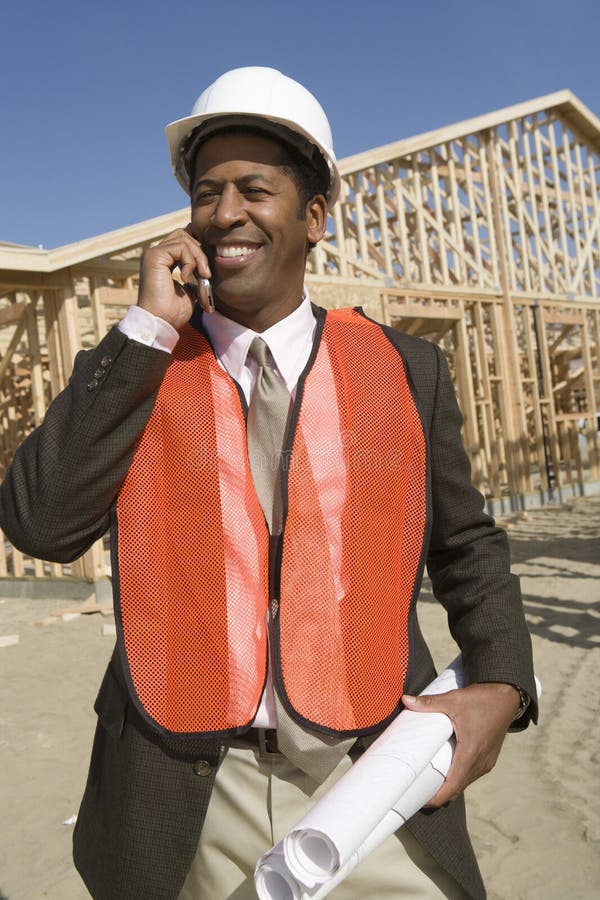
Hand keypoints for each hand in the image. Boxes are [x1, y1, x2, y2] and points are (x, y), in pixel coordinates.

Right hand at [137, 226, 211, 328]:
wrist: (161, 321)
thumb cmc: (173, 312)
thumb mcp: (190, 291)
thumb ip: (195, 276)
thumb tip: (206, 268)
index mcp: (164, 260)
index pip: (184, 241)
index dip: (199, 251)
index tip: (207, 272)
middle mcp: (157, 253)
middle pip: (185, 235)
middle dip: (200, 252)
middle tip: (206, 274)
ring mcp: (154, 253)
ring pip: (185, 239)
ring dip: (198, 258)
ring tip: (202, 276)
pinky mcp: (154, 255)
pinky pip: (181, 247)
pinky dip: (190, 261)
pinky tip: (186, 277)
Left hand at [402, 682, 520, 806]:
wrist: (508, 695)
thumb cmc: (483, 699)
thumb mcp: (454, 699)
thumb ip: (429, 702)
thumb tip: (405, 700)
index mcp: (471, 752)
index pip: (452, 786)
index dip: (436, 797)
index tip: (421, 801)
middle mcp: (481, 762)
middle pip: (457, 787)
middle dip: (439, 794)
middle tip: (418, 790)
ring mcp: (487, 761)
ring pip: (465, 782)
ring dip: (449, 785)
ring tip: (429, 781)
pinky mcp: (489, 757)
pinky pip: (471, 774)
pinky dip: (458, 777)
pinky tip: (447, 769)